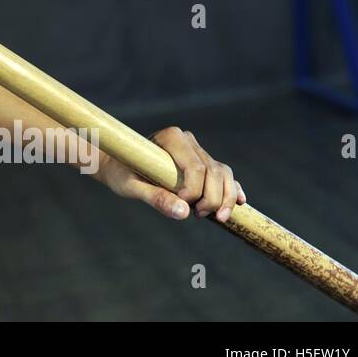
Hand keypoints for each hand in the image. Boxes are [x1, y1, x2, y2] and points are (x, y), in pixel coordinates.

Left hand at [93, 126, 246, 221]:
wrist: (119, 166)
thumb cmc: (121, 173)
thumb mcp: (131, 187)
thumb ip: (155, 198)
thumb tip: (184, 212)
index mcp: (170, 138)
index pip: (196, 167)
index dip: (195, 191)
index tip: (183, 205)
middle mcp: (187, 140)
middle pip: (214, 172)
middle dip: (213, 198)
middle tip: (198, 215)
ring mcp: (197, 150)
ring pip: (224, 174)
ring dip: (225, 198)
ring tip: (217, 218)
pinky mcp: (203, 162)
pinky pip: (224, 176)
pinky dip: (232, 190)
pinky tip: (238, 203)